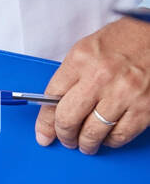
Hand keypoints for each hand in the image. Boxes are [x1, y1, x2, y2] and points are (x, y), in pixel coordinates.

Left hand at [36, 17, 149, 153]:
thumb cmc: (127, 39)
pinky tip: (109, 136)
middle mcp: (101, 77)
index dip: (45, 121)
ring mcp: (124, 93)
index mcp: (82, 59)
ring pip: (93, 133)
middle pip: (68, 119)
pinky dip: (111, 141)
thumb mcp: (90, 48)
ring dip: (86, 143)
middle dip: (64, 135)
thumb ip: (71, 76)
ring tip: (86, 142)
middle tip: (67, 139)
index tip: (44, 133)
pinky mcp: (144, 107)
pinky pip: (120, 135)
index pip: (51, 98)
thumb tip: (53, 107)